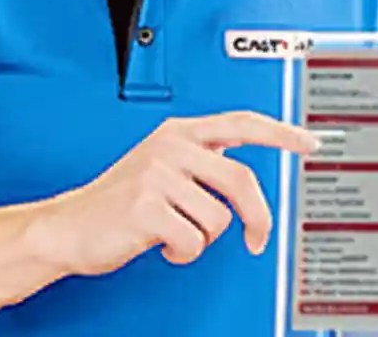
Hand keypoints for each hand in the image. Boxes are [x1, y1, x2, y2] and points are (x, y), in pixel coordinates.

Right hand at [32, 111, 319, 276]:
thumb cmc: (117, 202)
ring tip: (174, 232)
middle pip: (241, 179)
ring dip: (201, 238)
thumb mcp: (160, 166)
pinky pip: (193, 241)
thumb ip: (200, 160)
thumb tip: (243, 174)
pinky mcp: (147, 207)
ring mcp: (157, 175)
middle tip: (257, 239)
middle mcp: (171, 147)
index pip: (242, 123)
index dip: (280, 132)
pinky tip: (160, 244)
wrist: (67, 227)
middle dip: (257, 216)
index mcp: (179, 133)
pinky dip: (182, 253)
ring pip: (218, 218)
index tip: (309, 142)